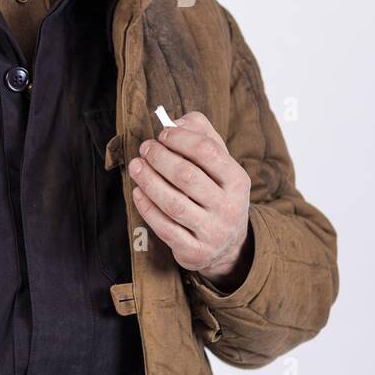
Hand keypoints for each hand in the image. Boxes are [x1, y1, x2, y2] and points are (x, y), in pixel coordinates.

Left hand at [128, 110, 252, 291]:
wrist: (229, 243)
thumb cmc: (216, 191)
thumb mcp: (219, 162)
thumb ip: (201, 134)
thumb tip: (175, 122)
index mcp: (238, 180)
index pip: (208, 152)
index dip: (181, 139)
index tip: (162, 135)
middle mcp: (229, 208)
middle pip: (187, 177)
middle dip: (160, 159)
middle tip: (144, 148)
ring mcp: (213, 232)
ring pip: (174, 204)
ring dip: (149, 181)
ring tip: (136, 166)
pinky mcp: (195, 251)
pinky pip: (165, 228)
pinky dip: (147, 208)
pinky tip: (138, 192)